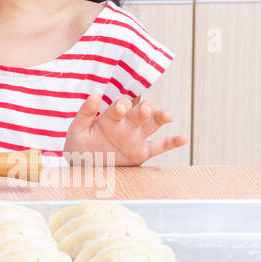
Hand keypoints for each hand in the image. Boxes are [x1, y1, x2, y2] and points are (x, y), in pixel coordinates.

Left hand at [63, 93, 186, 166]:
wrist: (82, 167)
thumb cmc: (79, 145)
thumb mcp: (77, 129)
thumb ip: (85, 113)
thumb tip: (95, 94)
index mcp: (110, 117)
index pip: (120, 106)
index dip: (122, 105)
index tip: (121, 108)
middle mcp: (125, 124)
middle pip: (139, 113)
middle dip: (143, 110)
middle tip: (145, 109)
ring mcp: (135, 138)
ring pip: (151, 125)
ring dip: (159, 118)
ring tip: (168, 115)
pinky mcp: (141, 153)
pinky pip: (159, 146)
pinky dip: (171, 142)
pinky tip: (183, 138)